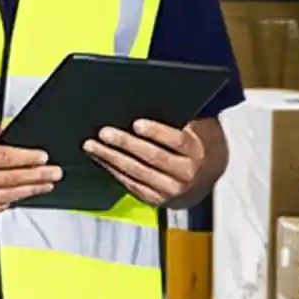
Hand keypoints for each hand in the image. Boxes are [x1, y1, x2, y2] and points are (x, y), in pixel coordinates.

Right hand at [0, 122, 62, 218]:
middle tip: (56, 173)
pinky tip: (22, 194)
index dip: (28, 158)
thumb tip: (10, 134)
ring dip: (29, 190)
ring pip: (7, 195)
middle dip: (37, 176)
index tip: (44, 157)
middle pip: (11, 178)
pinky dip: (11, 200)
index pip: (6, 158)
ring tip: (46, 185)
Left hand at [83, 119, 205, 205]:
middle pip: (153, 157)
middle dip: (126, 144)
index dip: (156, 132)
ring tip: (92, 145)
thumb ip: (183, 117)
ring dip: (111, 158)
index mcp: (197, 151)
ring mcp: (171, 190)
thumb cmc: (197, 144)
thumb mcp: (198, 127)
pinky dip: (114, 171)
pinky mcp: (157, 199)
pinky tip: (101, 159)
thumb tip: (156, 98)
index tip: (137, 124)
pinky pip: (132, 185)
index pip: (177, 141)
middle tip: (105, 133)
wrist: (206, 177)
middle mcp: (186, 173)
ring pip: (137, 172)